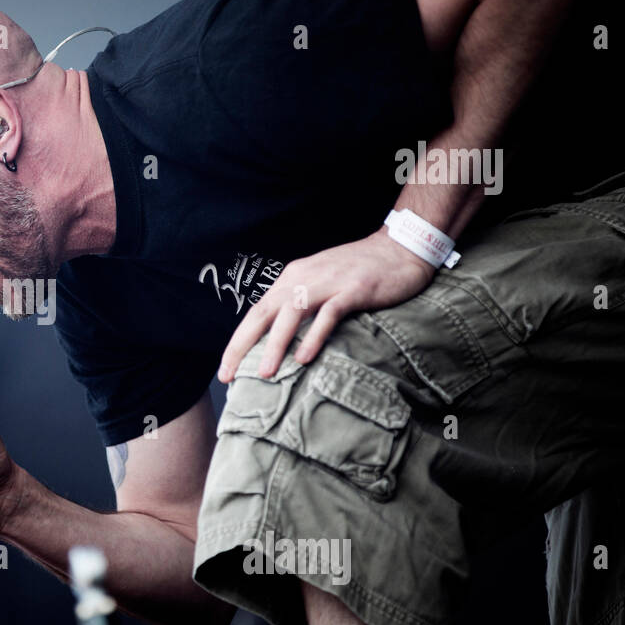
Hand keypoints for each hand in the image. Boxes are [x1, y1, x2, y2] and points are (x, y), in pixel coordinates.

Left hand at [217, 229, 437, 382]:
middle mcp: (302, 278)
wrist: (400, 249)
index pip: (256, 313)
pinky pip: (328, 314)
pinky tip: (303, 358)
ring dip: (275, 344)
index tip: (225, 370)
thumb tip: (279, 339)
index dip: (237, 342)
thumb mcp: (319, 284)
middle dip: (242, 346)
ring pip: (290, 314)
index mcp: (291, 279)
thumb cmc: (358, 272)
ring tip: (264, 373)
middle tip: (228, 375)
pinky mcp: (352, 290)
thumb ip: (299, 305)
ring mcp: (327, 283)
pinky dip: (314, 336)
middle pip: (262, 314)